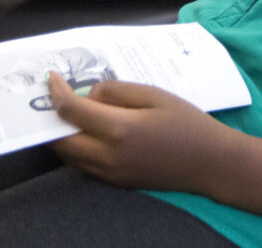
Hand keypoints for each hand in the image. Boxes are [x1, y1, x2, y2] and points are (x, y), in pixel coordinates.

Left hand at [46, 72, 230, 191]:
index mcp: (119, 129)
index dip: (56, 92)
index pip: (72, 111)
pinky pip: (83, 165)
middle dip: (51, 118)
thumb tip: (89, 94)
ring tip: (67, 112)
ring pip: (69, 156)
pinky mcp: (116, 182)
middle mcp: (109, 156)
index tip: (51, 78)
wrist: (210, 163)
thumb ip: (116, 91)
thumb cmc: (186, 122)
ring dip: (61, 134)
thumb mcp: (153, 94)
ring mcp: (111, 174)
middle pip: (60, 140)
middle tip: (52, 97)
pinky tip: (86, 130)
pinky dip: (76, 147)